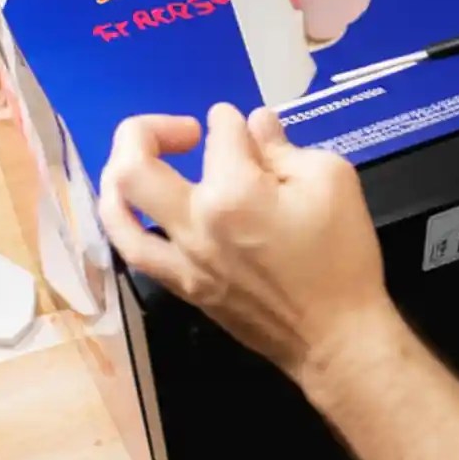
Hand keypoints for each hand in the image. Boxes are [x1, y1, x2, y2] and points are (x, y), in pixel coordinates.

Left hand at [98, 105, 390, 382]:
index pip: (219, 132)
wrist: (336, 338)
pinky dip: (131, 221)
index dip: (234, 121)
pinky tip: (147, 210)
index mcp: (234, 194)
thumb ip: (284, 148)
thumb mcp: (332, 182)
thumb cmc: (342, 258)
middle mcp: (195, 226)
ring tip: (140, 163)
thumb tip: (254, 125)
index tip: (249, 128)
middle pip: (134, 167)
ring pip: (116, 215)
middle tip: (185, 133)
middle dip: (148, 131)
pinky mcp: (184, 287)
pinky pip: (136, 251)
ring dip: (119, 176)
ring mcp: (183, 262)